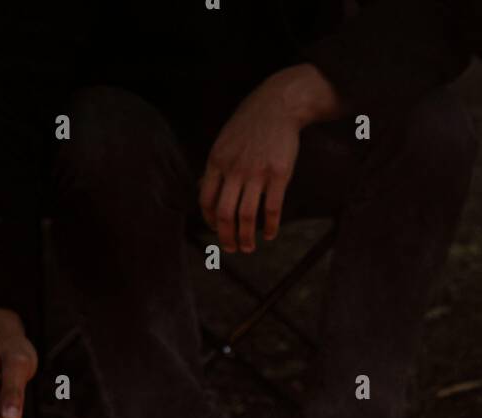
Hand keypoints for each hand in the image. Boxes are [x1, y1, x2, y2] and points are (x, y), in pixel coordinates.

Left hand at [199, 64, 342, 252]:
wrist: (278, 104)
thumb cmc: (250, 123)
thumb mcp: (224, 140)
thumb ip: (215, 166)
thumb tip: (203, 189)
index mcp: (217, 161)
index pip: (206, 200)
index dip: (209, 221)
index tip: (216, 230)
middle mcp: (234, 169)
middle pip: (224, 214)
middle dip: (226, 237)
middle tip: (231, 248)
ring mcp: (256, 173)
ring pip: (246, 216)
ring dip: (246, 238)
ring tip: (248, 248)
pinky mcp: (278, 175)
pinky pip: (272, 209)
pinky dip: (270, 226)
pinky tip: (270, 234)